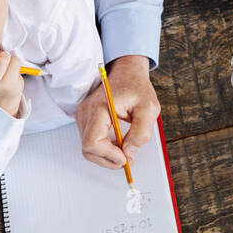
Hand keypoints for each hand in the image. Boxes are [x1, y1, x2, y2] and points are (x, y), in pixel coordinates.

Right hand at [75, 55, 160, 169]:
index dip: (108, 155)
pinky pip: (90, 141)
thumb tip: (129, 151)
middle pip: (88, 149)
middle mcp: (86, 112)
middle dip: (108, 159)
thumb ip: (141, 132)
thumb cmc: (137, 87)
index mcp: (99, 108)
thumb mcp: (149, 108)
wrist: (127, 72)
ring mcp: (83, 116)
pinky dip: (104, 149)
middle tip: (128, 160)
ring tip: (125, 152)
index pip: (92, 142)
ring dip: (106, 156)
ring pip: (88, 148)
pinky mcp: (85, 120)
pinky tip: (118, 145)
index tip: (125, 158)